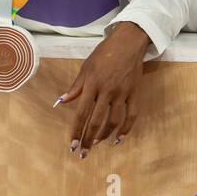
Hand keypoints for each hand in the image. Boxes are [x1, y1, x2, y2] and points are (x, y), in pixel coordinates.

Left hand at [56, 21, 150, 158]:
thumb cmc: (104, 54)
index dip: (76, 131)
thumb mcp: (86, 68)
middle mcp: (107, 91)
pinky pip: (131, 115)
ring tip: (98, 143)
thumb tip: (62, 102)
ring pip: (113, 121)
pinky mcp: (134, 93)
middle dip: (88, 139)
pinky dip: (126, 129)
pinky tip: (119, 138)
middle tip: (83, 153)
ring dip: (104, 135)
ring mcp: (122, 93)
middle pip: (96, 121)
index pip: (81, 113)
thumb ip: (75, 87)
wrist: (128, 42)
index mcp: (92, 85)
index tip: (72, 145)